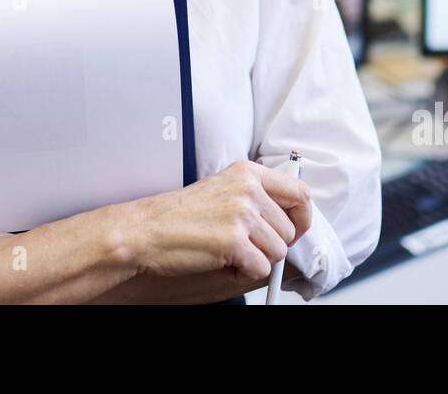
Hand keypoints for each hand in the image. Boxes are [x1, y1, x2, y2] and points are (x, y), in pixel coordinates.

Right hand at [123, 160, 312, 283]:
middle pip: (290, 231)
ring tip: (228, 252)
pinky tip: (222, 262)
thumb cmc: (181, 216)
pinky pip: (261, 270)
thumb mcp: (223, 190)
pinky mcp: (234, 242)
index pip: (300, 193)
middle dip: (271, 246)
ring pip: (278, 253)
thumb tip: (295, 221)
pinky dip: (243, 274)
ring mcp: (242, 215)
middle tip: (243, 246)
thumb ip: (257, 197)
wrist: (146, 230)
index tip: (292, 230)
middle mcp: (248, 190)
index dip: (302, 218)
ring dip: (256, 261)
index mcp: (248, 173)